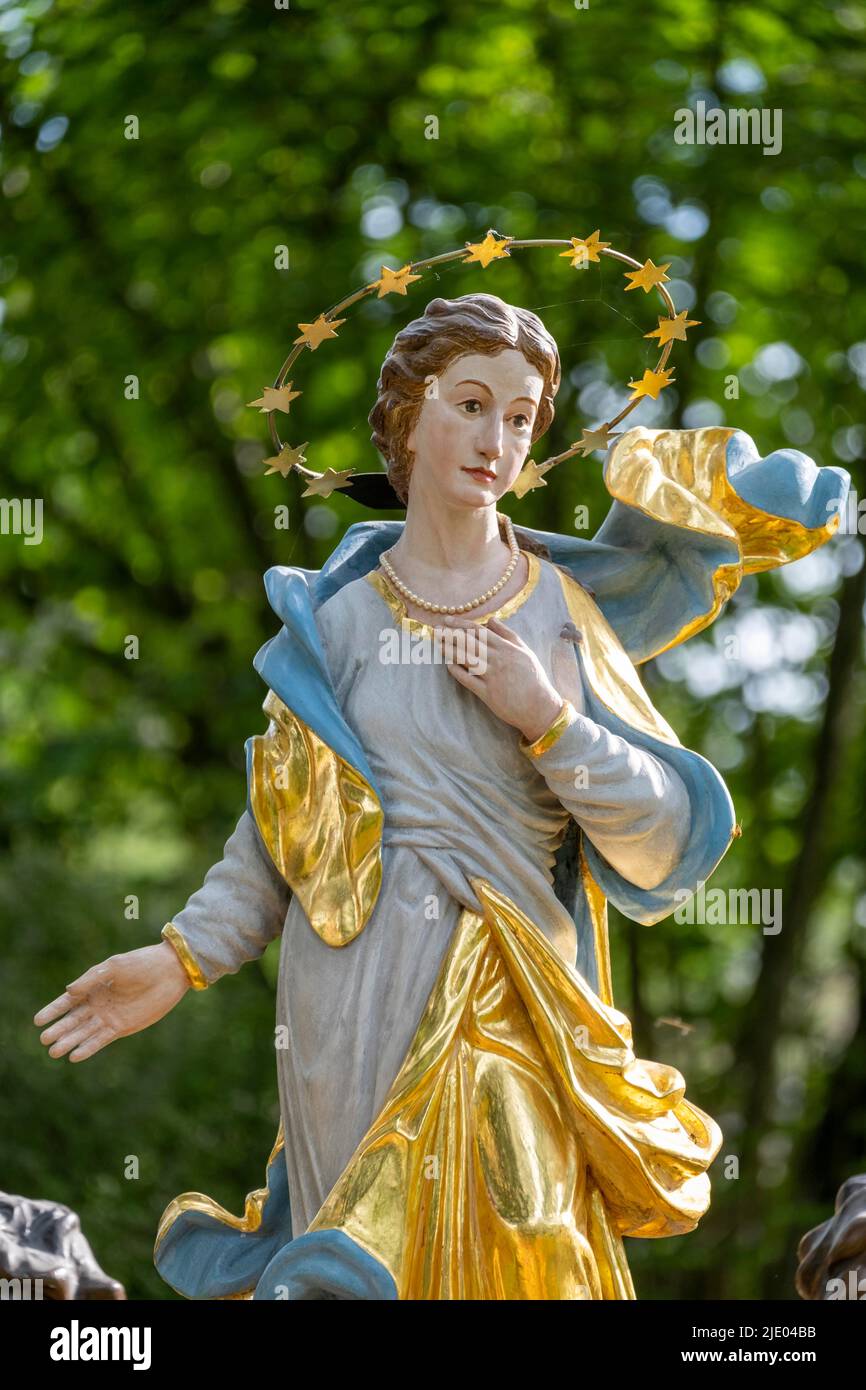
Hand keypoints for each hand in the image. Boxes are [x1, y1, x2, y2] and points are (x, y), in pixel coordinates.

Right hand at [33, 941, 191, 1062]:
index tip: (37, 1021)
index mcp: (93, 987)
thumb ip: (90, 979)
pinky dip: (88, 1048)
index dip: (53, 1011)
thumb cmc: (140, 964)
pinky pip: (101, 1039)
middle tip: (43, 1040)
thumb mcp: (113, 967)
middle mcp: (98, 1004)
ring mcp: (109, 1017)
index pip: (68, 1002)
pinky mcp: (122, 1027)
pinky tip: (75, 1056)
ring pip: (85, 1032)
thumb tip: (68, 992)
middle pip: (73, 1020)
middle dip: (58, 1029)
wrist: (168, 971)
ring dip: (70, 1042)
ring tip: (53, 1052)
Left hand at [433, 614, 563, 742]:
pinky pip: (468, 680)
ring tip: (438, 643)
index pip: (479, 632)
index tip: (447, 620)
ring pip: (467, 659)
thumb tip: (491, 620)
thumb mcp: (526, 652)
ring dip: (451, 650)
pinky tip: (447, 664)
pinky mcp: (488, 694)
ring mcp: (492, 677)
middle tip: (436, 630)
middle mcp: (498, 660)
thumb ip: (508, 635)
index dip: (461, 624)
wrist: (540, 707)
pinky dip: (457, 671)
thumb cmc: (534, 679)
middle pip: (470, 643)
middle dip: (451, 635)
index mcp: (507, 648)